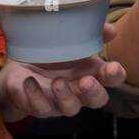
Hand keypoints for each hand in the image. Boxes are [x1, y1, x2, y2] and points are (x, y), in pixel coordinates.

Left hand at [0, 24, 126, 121]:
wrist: (23, 66)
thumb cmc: (55, 55)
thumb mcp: (72, 41)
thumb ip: (93, 33)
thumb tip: (112, 30)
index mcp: (93, 72)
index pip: (112, 78)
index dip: (115, 75)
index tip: (113, 68)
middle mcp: (80, 91)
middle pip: (97, 100)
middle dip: (94, 92)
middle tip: (86, 81)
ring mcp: (61, 102)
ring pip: (71, 108)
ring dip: (66, 96)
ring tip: (57, 82)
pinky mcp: (41, 107)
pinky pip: (41, 107)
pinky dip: (36, 95)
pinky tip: (30, 81)